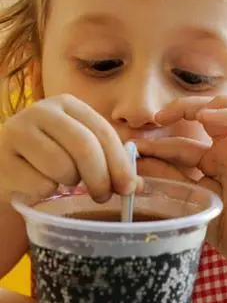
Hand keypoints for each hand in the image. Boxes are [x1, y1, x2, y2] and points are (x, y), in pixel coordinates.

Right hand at [0, 94, 138, 203]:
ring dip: (70, 184)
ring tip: (63, 182)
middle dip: (101, 178)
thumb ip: (109, 163)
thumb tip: (138, 185)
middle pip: (84, 146)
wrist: (5, 166)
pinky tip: (38, 185)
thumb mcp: (79, 152)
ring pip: (62, 167)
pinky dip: (46, 193)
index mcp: (67, 104)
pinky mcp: (2, 158)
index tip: (129, 188)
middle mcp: (41, 111)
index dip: (120, 162)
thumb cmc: (49, 159)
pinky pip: (39, 184)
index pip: (103, 131)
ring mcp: (17, 131)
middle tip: (103, 197)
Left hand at [136, 95, 226, 275]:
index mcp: (213, 160)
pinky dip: (226, 114)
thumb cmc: (220, 227)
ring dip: (211, 103)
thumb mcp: (184, 195)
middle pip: (213, 110)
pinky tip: (204, 118)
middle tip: (158, 117)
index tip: (134, 146)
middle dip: (183, 107)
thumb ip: (165, 175)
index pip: (184, 142)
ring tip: (189, 114)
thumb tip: (137, 158)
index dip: (160, 142)